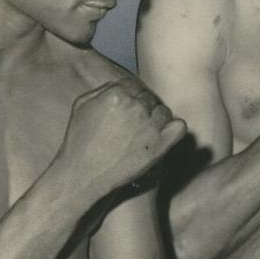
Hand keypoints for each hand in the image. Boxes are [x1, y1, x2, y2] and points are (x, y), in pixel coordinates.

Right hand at [59, 77, 186, 196]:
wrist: (84, 173)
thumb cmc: (79, 140)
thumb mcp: (82, 105)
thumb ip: (103, 89)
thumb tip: (120, 85)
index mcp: (117, 94)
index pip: (134, 85)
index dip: (131, 97)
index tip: (128, 109)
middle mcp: (136, 107)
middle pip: (149, 98)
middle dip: (142, 108)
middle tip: (133, 124)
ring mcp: (150, 126)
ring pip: (164, 112)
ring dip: (156, 119)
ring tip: (143, 132)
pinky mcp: (160, 145)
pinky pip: (180, 127)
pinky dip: (174, 129)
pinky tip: (163, 135)